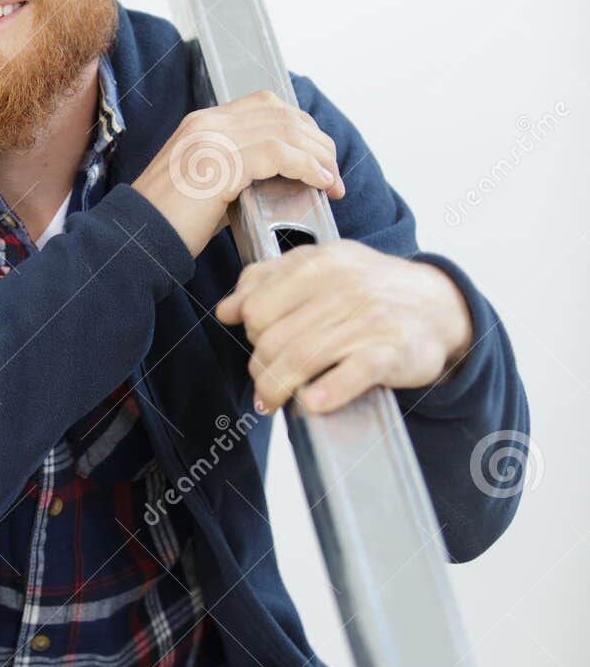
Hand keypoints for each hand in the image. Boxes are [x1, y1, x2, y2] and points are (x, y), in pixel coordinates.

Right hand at [130, 90, 344, 257]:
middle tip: (332, 172)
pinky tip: (320, 182)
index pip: (266, 105)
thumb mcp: (203, 186)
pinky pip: (280, 154)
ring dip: (319, 155)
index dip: (300, 126)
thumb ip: (236, 174)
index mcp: (203, 123)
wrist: (135, 238)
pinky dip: (308, 166)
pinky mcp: (221, 164)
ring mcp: (213, 139)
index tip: (317, 155)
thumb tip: (275, 184)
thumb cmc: (167, 223)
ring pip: (287, 130)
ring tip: (331, 181)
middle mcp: (209, 123)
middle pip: (283, 113)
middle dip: (317, 141)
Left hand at [214, 241, 473, 414]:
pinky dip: (324, 394)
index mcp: (320, 263)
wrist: (439, 306)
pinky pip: (349, 375)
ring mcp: (368, 320)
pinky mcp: (391, 352)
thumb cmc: (372, 289)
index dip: (251, 333)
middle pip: (274, 338)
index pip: (259, 306)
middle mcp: (343, 287)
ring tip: (271, 400)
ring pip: (301, 359)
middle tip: (264, 381)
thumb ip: (269, 280)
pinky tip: (310, 404)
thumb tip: (226, 309)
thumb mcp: (322, 268)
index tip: (259, 344)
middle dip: (261, 367)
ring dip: (277, 389)